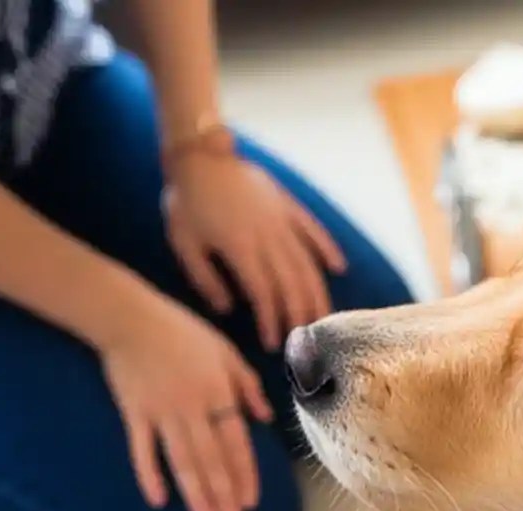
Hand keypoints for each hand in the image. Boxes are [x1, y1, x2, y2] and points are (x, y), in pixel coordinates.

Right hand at [99, 291, 272, 510]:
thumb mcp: (224, 350)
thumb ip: (246, 385)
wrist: (130, 316)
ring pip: (182, 460)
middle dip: (224, 495)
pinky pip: (142, 450)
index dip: (245, 474)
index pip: (236, 442)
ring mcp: (161, 411)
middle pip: (212, 459)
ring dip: (196, 494)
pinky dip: (149, 474)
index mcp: (218, 392)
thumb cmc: (181, 330)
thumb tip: (266, 418)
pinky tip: (158, 500)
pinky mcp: (134, 413)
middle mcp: (193, 406)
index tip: (251, 503)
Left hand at [163, 156, 346, 347]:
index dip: (271, 320)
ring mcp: (281, 219)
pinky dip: (327, 250)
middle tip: (303, 339)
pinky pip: (313, 230)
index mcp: (240, 248)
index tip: (273, 343)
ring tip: (324, 317)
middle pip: (291, 282)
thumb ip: (205, 279)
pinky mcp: (287, 205)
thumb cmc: (186, 202)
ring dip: (317, 292)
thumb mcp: (184, 244)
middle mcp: (267, 236)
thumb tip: (227, 308)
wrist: (200, 154)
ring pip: (306, 262)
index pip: (263, 293)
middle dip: (299, 314)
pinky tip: (338, 269)